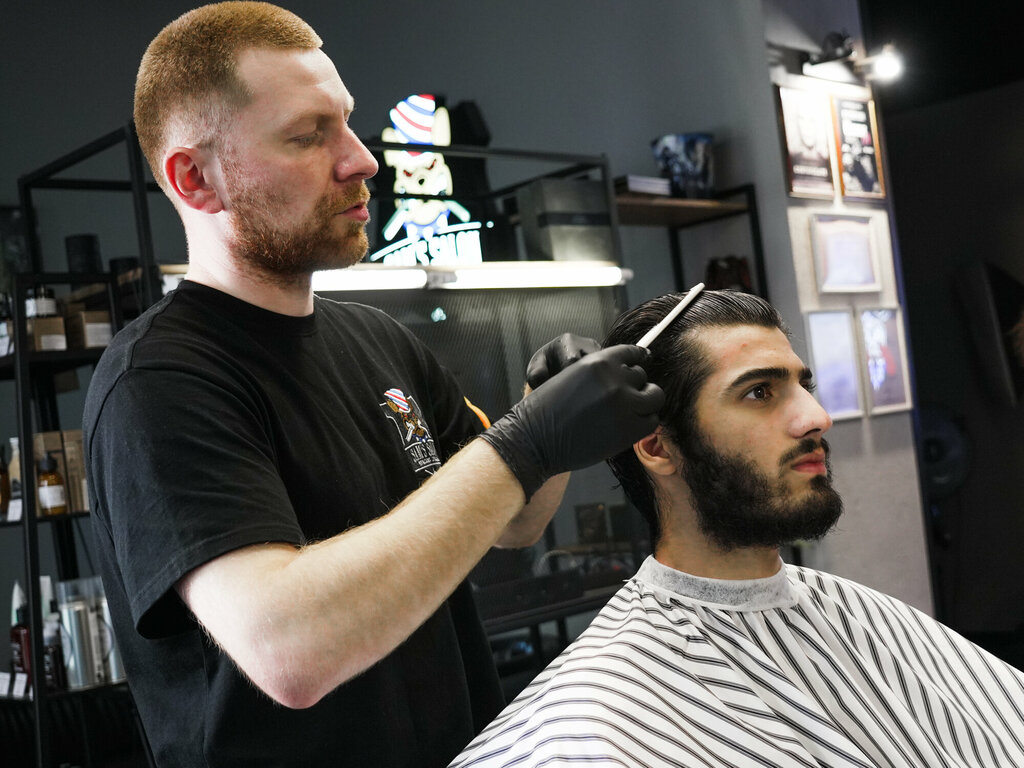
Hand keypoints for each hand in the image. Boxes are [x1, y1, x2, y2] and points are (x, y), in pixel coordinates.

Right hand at [481, 345, 663, 499]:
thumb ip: (600, 374)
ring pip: (654, 396)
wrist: (534, 441)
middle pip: (642, 375)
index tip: (643, 361)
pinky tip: (630, 426)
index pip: (631, 353)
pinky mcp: (629, 429)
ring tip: (632, 412)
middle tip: (624, 398)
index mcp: (598, 361)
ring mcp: (624, 404)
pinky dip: (644, 422)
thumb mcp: (572, 377)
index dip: (638, 359)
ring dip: (645, 403)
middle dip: (634, 385)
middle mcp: (614, 379)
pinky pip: (652, 420)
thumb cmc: (547, 412)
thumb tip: (628, 375)